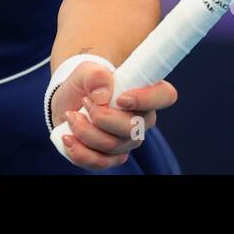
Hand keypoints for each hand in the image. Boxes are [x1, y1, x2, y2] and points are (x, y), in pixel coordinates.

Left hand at [50, 61, 177, 170]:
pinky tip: (68, 137)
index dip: (147, 99)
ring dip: (85, 131)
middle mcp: (142, 120)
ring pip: (112, 146)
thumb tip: (102, 94)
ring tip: (71, 115)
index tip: (121, 98)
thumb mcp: (86, 70)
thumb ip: (94, 74)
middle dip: (103, 118)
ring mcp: (127, 141)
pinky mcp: (111, 157)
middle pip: (133, 128)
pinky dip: (80, 151)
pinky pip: (100, 162)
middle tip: (85, 102)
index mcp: (145, 93)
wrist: (72, 99)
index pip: (165, 96)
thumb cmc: (88, 82)